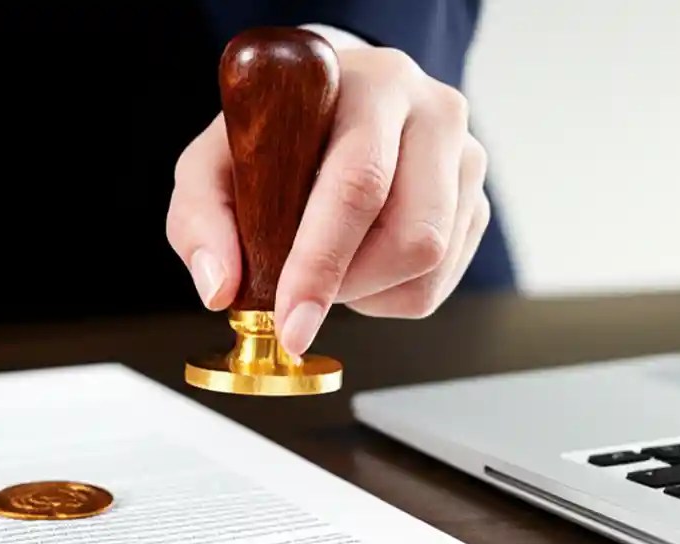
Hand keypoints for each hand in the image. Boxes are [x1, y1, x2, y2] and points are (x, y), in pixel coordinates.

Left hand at [167, 44, 490, 355]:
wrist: (331, 107)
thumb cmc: (275, 135)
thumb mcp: (215, 160)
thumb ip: (201, 218)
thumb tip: (221, 287)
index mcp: (374, 86)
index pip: (359, 184)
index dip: (322, 262)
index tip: (290, 320)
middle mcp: (435, 113)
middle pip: (415, 235)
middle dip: (349, 285)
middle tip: (301, 295)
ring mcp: (467, 159)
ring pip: (431, 267)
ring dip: (367, 293)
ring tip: (329, 264)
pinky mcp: (477, 204)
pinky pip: (436, 285)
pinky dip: (387, 296)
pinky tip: (358, 262)